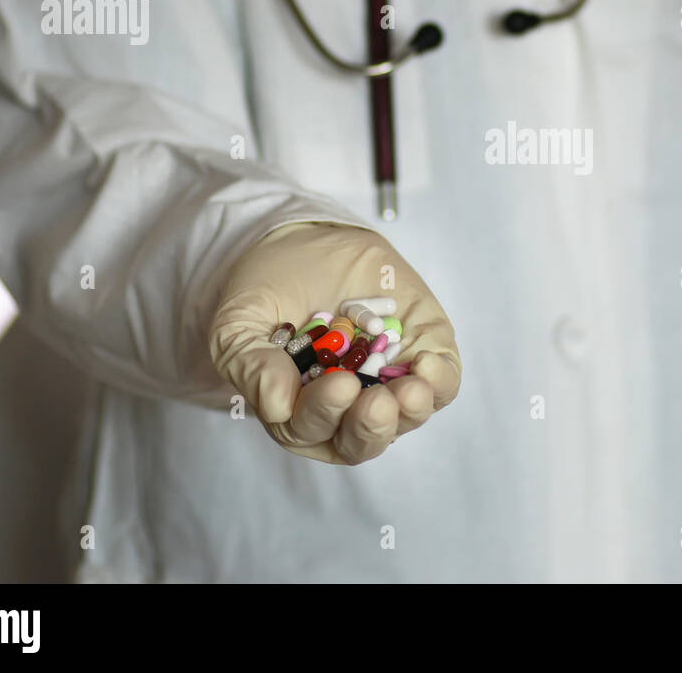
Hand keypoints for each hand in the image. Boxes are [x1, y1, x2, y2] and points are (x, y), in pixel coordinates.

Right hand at [208, 222, 460, 463]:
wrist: (305, 241)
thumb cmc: (268, 290)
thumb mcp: (238, 322)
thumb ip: (250, 364)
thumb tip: (276, 406)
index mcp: (296, 412)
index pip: (311, 429)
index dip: (323, 414)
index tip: (336, 384)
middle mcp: (346, 410)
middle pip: (363, 440)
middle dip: (371, 426)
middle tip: (375, 402)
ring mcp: (389, 383)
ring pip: (407, 418)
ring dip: (410, 410)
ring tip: (410, 389)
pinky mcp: (424, 352)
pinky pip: (442, 384)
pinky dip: (439, 381)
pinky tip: (427, 364)